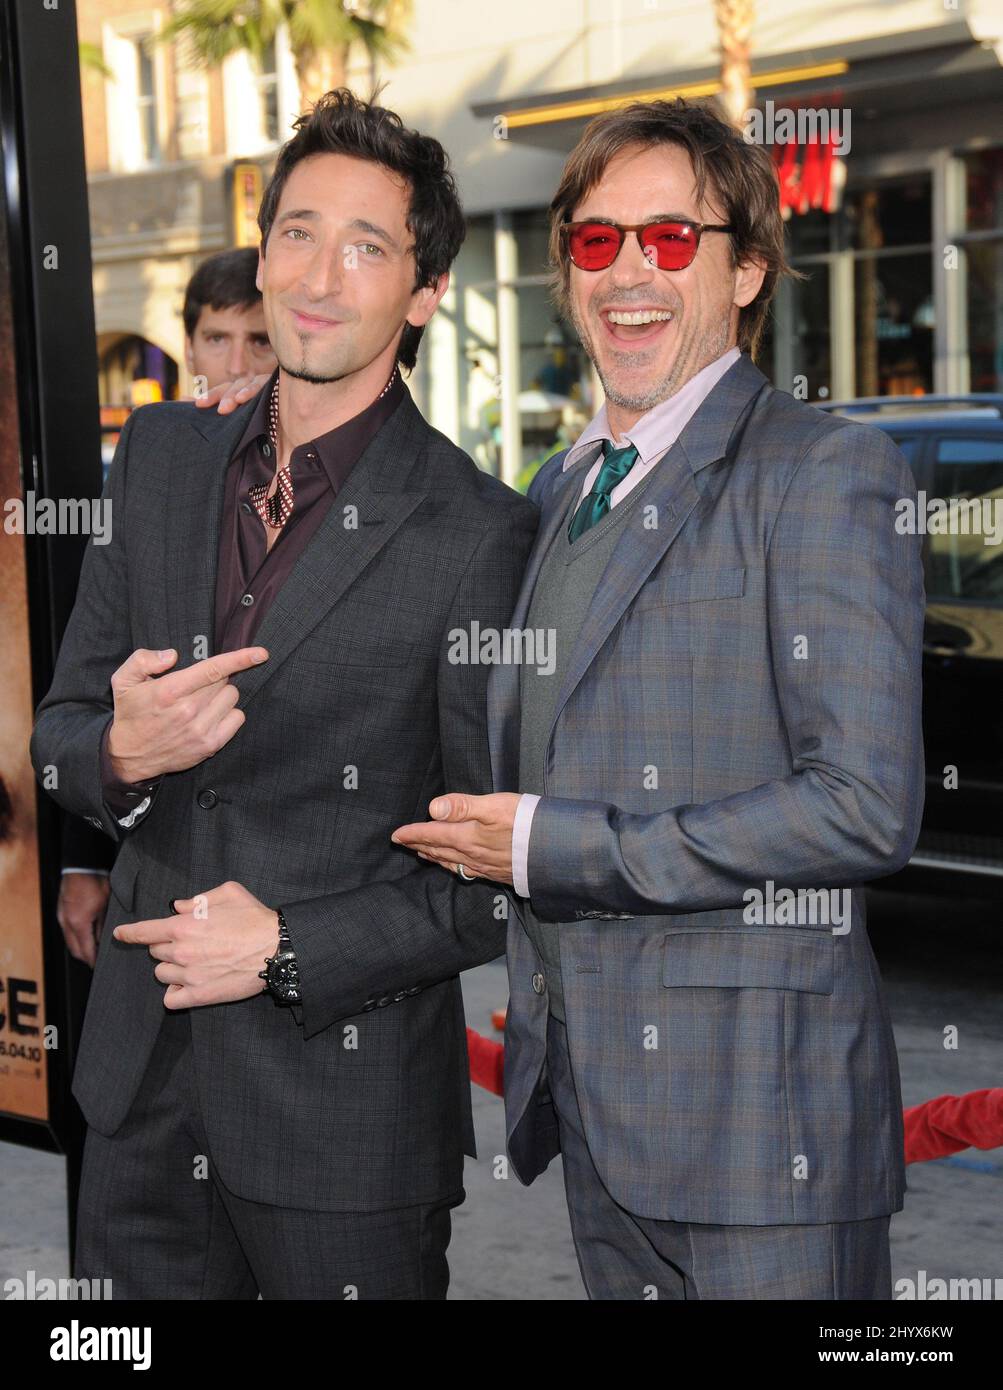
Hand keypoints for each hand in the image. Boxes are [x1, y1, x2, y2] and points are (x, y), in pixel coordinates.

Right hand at [57, 872, 110, 967]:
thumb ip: (103, 926)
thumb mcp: (106, 906)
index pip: (85, 950)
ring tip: (93, 950)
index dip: (93, 960)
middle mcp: (66, 923)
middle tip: (97, 961)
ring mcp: (61, 917)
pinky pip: (66, 931)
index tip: (99, 966)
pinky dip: (75, 938)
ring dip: (79, 948)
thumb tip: (104, 941)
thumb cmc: (95, 882)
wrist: (81, 866)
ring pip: (69, 941)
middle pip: (74, 950)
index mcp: (79, 923)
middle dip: (85, 957)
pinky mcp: (61, 912)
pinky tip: (85, 936)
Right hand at [106, 646, 267, 782]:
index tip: (260, 653)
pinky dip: (229, 713)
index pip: (213, 669)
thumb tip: (173, 656)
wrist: (129, 756)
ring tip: (202, 702)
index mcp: (170, 691)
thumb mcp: (123, 680)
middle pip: (224, 682)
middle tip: (197, 686)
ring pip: (232, 698)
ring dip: (222, 695)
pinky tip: (211, 716)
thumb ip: (143, 660)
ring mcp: (201, 730)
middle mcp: (188, 711)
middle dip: (214, 679)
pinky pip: (237, 719)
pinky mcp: (210, 745)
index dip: (240, 658)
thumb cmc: (131, 714)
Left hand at [114, 880, 279, 1008]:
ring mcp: (189, 976)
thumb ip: (199, 897)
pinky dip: (174, 993)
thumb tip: (178, 906)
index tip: (121, 934)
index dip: (129, 933)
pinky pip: (170, 999)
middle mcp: (181, 951)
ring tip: (191, 964)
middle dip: (167, 946)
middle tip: (190, 943)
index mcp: (183, 926)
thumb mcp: (229, 892)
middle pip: (156, 952)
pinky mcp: (199, 995)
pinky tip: (186, 986)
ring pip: (161, 974)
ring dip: (171, 969)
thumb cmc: (255, 919)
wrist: (276, 949)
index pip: (144, 932)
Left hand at [190, 373, 271, 413]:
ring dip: (235, 394)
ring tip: (227, 406)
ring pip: (244, 385)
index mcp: (235, 393)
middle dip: (219, 396)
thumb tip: (182, 398)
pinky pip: (261, 384)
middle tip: (211, 407)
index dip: (210, 396)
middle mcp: (246, 386)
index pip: (220, 392)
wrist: (286, 426)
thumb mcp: (231, 416)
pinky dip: (251, 390)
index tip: (198, 404)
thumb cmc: (258, 421)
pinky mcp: (273, 384)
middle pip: (229, 387)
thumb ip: (210, 404)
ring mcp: (259, 383)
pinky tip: (243, 398)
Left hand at [391, 793, 518, 884]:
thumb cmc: (526, 822)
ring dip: (433, 856)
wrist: (554, 850)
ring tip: (421, 853)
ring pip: (450, 862)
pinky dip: (453, 867)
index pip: (432, 834)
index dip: (412, 834)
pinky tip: (455, 867)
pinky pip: (466, 871)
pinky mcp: (496, 872)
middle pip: (438, 849)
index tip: (396, 835)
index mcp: (467, 837)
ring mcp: (483, 866)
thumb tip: (433, 808)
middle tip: (402, 843)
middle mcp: (471, 854)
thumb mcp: (493, 806)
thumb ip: (462, 806)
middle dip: (418, 845)